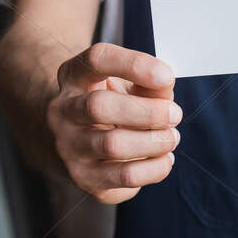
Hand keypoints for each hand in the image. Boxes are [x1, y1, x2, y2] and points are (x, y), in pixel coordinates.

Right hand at [48, 43, 179, 203]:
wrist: (86, 143)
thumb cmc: (116, 106)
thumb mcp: (130, 85)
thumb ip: (151, 83)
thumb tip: (165, 84)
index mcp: (73, 76)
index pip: (97, 59)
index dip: (134, 64)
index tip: (166, 76)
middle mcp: (62, 111)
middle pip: (99, 106)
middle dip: (148, 111)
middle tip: (174, 114)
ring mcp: (68, 147)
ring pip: (113, 145)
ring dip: (155, 141)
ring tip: (170, 138)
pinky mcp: (84, 178)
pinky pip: (126, 176)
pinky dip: (156, 168)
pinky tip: (163, 159)